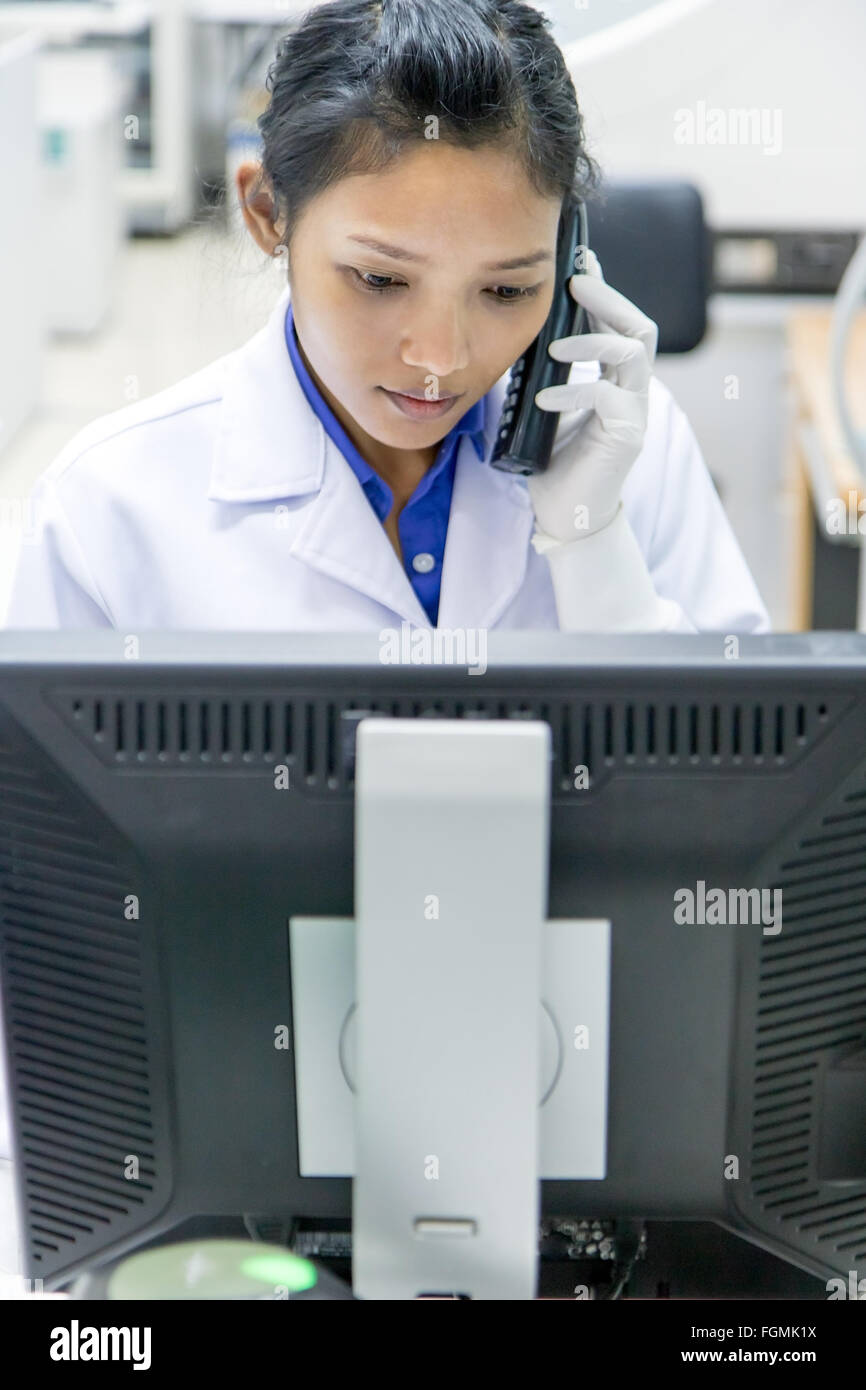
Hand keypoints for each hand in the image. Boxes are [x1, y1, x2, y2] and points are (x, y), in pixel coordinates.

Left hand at [526, 250, 658, 543]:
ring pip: (633, 353)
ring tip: (553, 349)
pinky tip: (545, 399)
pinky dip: (574, 392)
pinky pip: (607, 397)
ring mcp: (635, 411)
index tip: (578, 261)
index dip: (603, 290)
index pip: (620, 322)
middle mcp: (633, 390)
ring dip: (592, 342)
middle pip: (639, 326)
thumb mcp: (549, 403)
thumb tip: (528, 330)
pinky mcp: (627, 436)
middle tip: (576, 281)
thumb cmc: (556, 461)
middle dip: (608, 298)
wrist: (567, 514)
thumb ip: (551, 371)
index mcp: (616, 379)